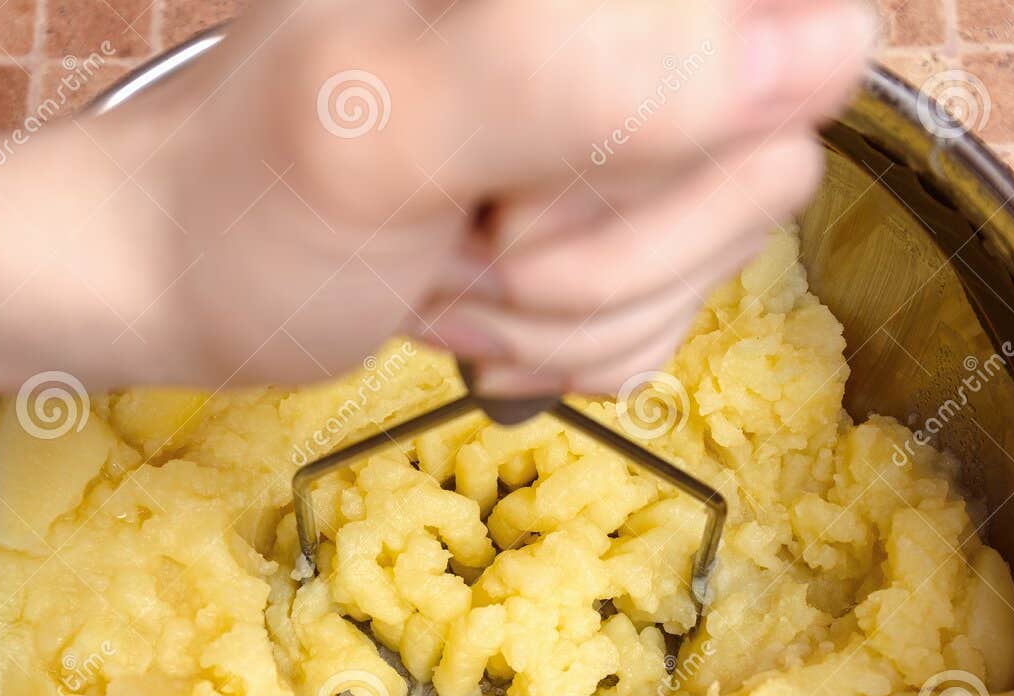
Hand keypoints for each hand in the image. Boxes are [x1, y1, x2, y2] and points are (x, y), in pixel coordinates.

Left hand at [88, 0, 872, 395]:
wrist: (189, 279)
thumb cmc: (247, 199)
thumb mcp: (384, 134)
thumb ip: (583, 79)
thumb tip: (824, 49)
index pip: (789, 30)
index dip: (682, 138)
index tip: (529, 185)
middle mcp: (625, 22)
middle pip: (764, 155)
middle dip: (601, 254)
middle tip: (471, 243)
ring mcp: (629, 115)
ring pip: (722, 246)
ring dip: (574, 310)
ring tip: (449, 276)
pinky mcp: (617, 202)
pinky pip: (678, 306)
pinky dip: (572, 345)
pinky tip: (476, 312)